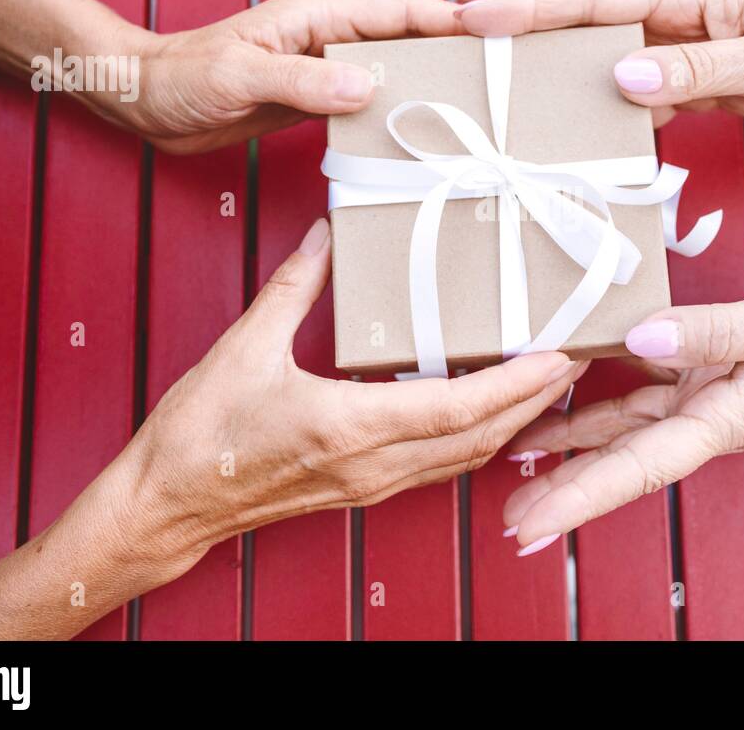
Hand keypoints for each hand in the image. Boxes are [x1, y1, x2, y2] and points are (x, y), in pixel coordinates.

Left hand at [97, 0, 460, 153]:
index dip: (445, 20)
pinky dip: (392, 116)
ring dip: (426, 89)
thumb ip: (303, 80)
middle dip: (449, 55)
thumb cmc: (183, 78)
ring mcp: (324, 67)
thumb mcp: (241, 77)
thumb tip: (368, 87)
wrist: (145, 100)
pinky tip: (413, 139)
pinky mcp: (314, 99)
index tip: (490, 39)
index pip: (396, 9)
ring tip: (469, 116)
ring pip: (392, 72)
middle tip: (494, 86)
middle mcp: (327, 36)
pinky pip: (366, 103)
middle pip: (405, 38)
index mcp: (316, 13)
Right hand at [106, 218, 582, 584]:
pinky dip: (477, 437)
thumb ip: (294, 287)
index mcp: (349, 426)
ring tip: (546, 381)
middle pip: (480, 438)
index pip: (459, 408)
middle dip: (535, 401)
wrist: (167, 506)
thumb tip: (330, 237)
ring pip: (466, 458)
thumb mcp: (244, 348)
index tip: (560, 355)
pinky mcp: (364, 490)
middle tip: (576, 359)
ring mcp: (372, 484)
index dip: (517, 383)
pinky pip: (440, 466)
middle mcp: (374, 465)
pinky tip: (489, 411)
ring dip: (513, 422)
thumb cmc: (199, 437)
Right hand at [443, 0, 743, 124]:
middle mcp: (672, 12)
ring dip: (541, 51)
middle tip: (443, 0)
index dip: (533, 6)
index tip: (473, 12)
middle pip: (579, 8)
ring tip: (480, 51)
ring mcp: (676, 43)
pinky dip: (588, 96)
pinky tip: (560, 113)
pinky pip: (626, 85)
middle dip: (512, 3)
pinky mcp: (687, 77)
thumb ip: (701, 71)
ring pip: (594, 46)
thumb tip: (624, 76)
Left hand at [500, 273, 743, 553]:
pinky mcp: (713, 373)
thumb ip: (716, 330)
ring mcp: (711, 398)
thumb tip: (637, 336)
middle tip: (509, 521)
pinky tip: (568, 391)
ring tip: (513, 457)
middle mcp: (714, 416)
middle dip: (566, 491)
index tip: (536, 529)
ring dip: (573, 445)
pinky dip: (607, 394)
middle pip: (625, 461)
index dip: (583, 497)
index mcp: (732, 416)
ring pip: (627, 429)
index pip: (643, 466)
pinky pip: (649, 390)